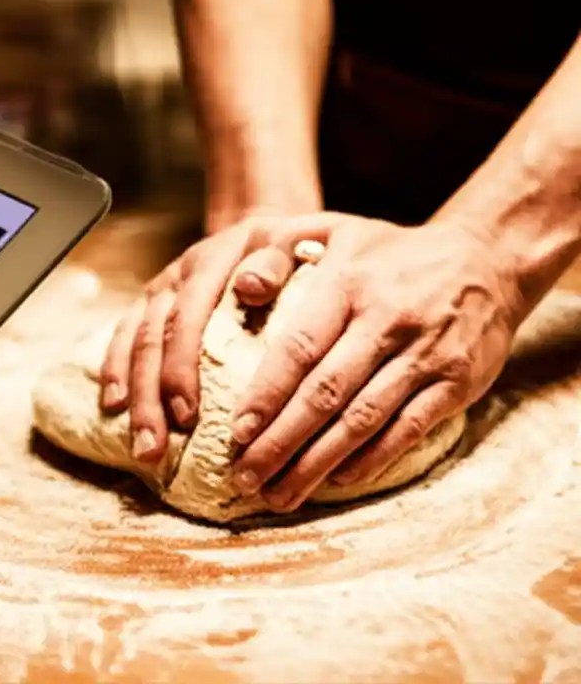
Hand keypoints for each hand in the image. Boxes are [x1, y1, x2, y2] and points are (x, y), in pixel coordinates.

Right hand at [101, 213, 339, 461]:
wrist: (270, 233)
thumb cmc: (291, 251)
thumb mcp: (293, 246)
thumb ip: (275, 263)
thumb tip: (252, 286)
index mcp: (212, 262)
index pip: (186, 316)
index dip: (180, 367)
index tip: (187, 416)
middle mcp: (180, 275)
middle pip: (153, 338)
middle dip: (151, 397)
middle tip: (155, 446)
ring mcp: (161, 289)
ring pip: (135, 343)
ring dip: (136, 397)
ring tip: (144, 446)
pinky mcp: (150, 303)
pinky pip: (122, 337)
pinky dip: (114, 371)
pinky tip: (112, 407)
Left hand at [228, 218, 522, 509]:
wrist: (486, 258)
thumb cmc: (387, 252)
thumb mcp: (332, 229)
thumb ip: (276, 248)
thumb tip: (240, 288)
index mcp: (348, 283)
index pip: (299, 347)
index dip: (267, 394)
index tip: (236, 433)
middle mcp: (387, 320)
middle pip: (325, 393)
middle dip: (280, 442)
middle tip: (243, 478)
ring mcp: (425, 354)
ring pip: (362, 420)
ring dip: (317, 464)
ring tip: (278, 494)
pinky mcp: (456, 381)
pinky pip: (407, 430)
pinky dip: (371, 460)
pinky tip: (336, 481)